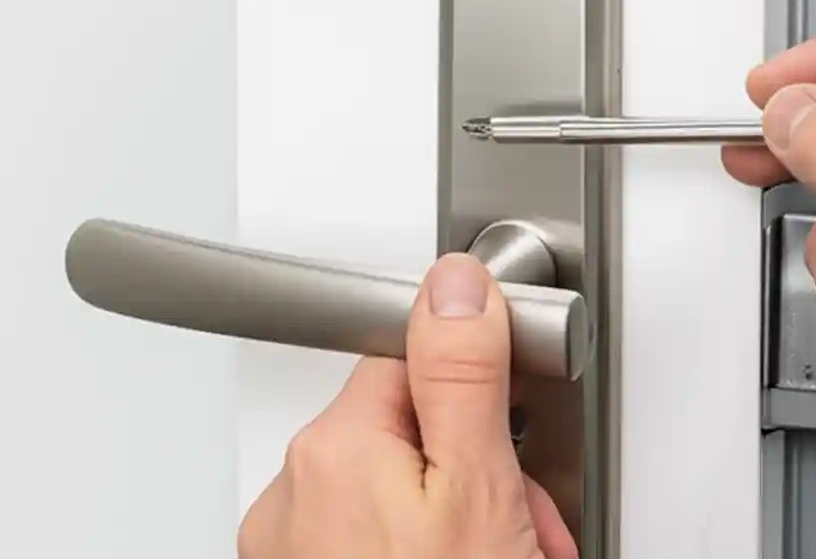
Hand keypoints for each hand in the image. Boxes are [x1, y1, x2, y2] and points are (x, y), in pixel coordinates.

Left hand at [237, 254, 577, 558]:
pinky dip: (417, 541)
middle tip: (524, 520)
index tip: (507, 429)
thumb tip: (455, 283)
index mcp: (331, 449)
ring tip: (503, 549)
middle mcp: (293, 493)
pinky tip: (460, 558)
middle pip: (405, 430)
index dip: (475, 392)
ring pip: (391, 486)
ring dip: (454, 506)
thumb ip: (464, 379)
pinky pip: (366, 531)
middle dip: (476, 464)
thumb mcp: (478, 489)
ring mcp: (291, 544)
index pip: (409, 363)